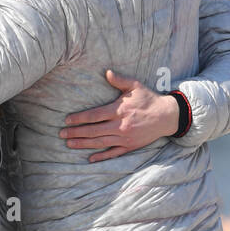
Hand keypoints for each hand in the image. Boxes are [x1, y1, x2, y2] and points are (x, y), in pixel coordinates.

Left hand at [58, 71, 179, 161]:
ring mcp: (125, 138)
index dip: (79, 118)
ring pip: (100, 142)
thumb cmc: (149, 99)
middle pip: (93, 131)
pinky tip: (90, 158)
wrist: (167, 116)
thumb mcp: (135, 86)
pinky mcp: (130, 146)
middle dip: (76, 132)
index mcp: (119, 110)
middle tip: (61, 134)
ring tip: (69, 144)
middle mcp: (120, 125)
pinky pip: (113, 153)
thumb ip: (119, 80)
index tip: (67, 120)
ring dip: (83, 144)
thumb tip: (107, 72)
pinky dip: (101, 156)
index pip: (94, 115)